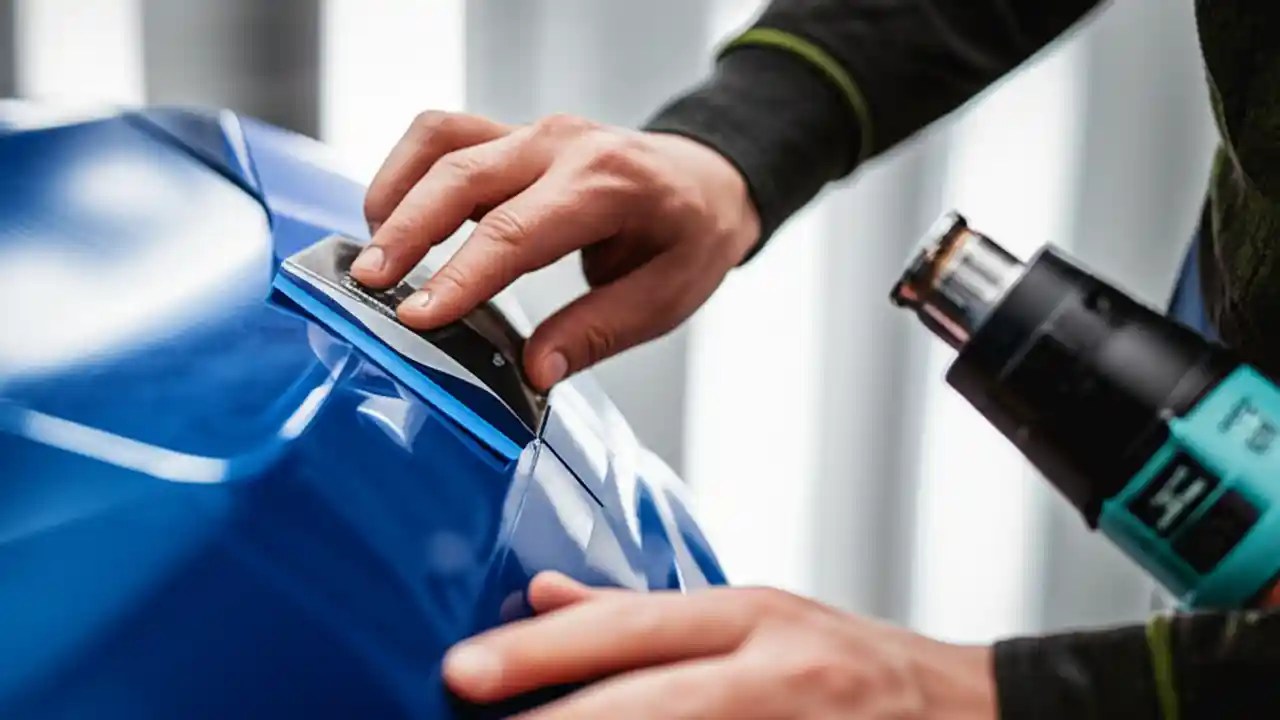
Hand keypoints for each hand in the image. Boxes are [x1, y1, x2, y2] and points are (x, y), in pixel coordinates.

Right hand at [352, 111, 760, 389]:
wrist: (707, 179)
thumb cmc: (691, 236)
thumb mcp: (668, 295)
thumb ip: (597, 331)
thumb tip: (534, 371)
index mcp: (609, 184)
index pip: (517, 230)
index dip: (461, 276)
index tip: (417, 317)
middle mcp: (562, 145)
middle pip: (462, 176)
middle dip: (406, 233)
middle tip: (368, 287)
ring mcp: (532, 132)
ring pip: (441, 143)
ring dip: (396, 195)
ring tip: (373, 258)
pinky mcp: (510, 135)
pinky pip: (444, 136)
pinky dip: (407, 173)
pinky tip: (394, 221)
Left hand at [443, 572, 996, 718]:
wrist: (969, 714)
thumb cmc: (856, 666)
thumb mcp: (757, 620)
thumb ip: (650, 615)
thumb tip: (548, 597)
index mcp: (755, 618)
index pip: (632, 627)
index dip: (542, 649)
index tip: (465, 669)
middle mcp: (773, 671)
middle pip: (646, 695)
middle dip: (555, 717)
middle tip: (470, 707)